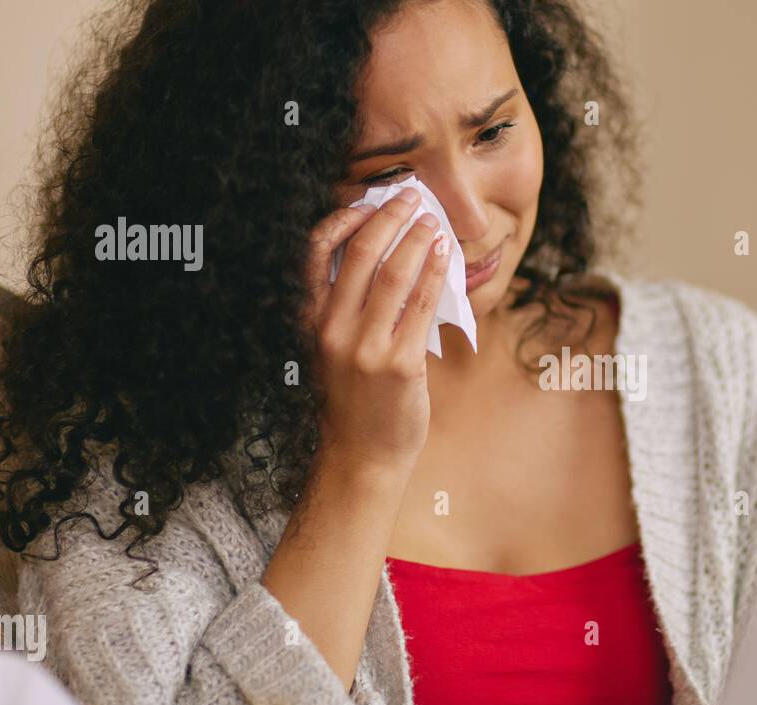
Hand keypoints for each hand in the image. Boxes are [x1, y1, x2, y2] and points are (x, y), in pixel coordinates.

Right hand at [301, 187, 450, 470]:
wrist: (363, 457)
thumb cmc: (356, 402)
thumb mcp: (336, 350)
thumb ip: (350, 309)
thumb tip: (388, 258)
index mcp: (312, 321)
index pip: (316, 253)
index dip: (343, 219)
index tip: (367, 200)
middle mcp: (333, 330)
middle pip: (360, 253)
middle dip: (389, 216)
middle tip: (411, 196)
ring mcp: (365, 347)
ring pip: (393, 273)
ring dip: (416, 238)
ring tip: (432, 220)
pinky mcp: (399, 364)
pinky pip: (420, 305)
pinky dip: (434, 272)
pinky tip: (444, 255)